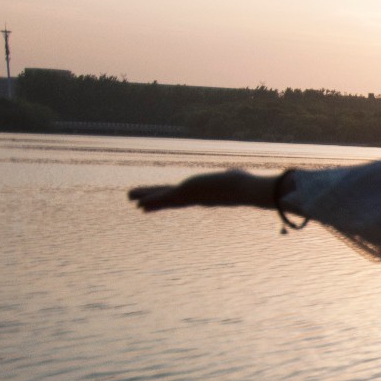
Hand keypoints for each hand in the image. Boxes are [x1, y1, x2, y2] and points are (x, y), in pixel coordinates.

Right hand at [128, 170, 276, 212]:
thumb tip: (236, 174)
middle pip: (170, 201)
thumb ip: (232, 175)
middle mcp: (194, 198)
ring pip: (164, 199)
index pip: (182, 198)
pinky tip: (138, 204)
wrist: (246, 190)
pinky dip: (151, 200)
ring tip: (133, 203)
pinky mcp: (186, 193)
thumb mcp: (235, 177)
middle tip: (140, 206)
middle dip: (154, 201)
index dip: (169, 200)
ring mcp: (189, 197)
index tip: (159, 204)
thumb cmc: (247, 184)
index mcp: (203, 195)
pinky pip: (164, 198)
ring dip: (148, 200)